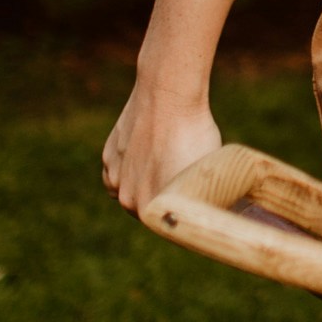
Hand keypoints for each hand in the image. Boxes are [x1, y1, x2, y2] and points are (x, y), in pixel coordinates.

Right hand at [102, 80, 221, 215]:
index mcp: (152, 210)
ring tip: (163, 167)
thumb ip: (200, 197)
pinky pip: (118, 175)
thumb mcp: (206, 172)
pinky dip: (129, 171)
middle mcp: (128, 199)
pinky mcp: (109, 157)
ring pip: (130, 192)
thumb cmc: (194, 134)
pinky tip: (146, 158)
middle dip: (162, 202)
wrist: (168, 96)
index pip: (168, 224)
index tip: (192, 207)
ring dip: (143, 186)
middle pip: (147, 210)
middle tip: (180, 186)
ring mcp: (116, 177)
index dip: (180, 216)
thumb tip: (212, 209)